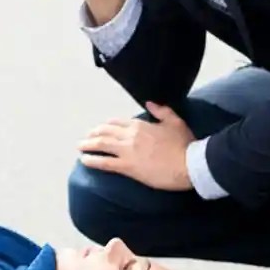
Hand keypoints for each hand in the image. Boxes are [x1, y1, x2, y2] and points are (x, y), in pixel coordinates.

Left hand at [77, 102, 194, 190]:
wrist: (189, 164)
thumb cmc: (184, 144)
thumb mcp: (175, 122)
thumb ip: (162, 111)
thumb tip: (149, 103)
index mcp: (140, 124)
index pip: (117, 122)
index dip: (107, 125)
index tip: (101, 128)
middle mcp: (130, 135)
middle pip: (105, 132)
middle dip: (93, 134)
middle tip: (86, 138)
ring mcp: (127, 151)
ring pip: (101, 145)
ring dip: (88, 145)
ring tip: (80, 147)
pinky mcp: (127, 167)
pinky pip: (104, 162)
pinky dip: (92, 160)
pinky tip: (84, 160)